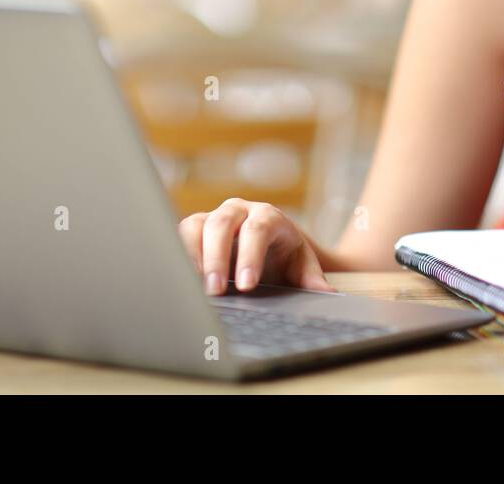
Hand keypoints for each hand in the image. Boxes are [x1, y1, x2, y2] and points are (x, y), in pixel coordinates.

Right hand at [178, 198, 335, 295]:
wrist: (271, 245)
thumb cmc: (285, 256)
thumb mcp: (302, 265)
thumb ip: (312, 278)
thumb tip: (326, 292)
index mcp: (268, 215)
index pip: (257, 230)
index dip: (250, 256)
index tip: (247, 285)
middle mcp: (239, 211)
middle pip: (222, 224)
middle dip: (216, 258)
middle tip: (215, 290)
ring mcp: (214, 216)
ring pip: (195, 225)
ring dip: (190, 255)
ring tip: (191, 286)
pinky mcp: (195, 228)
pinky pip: (180, 234)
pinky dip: (176, 254)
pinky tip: (178, 278)